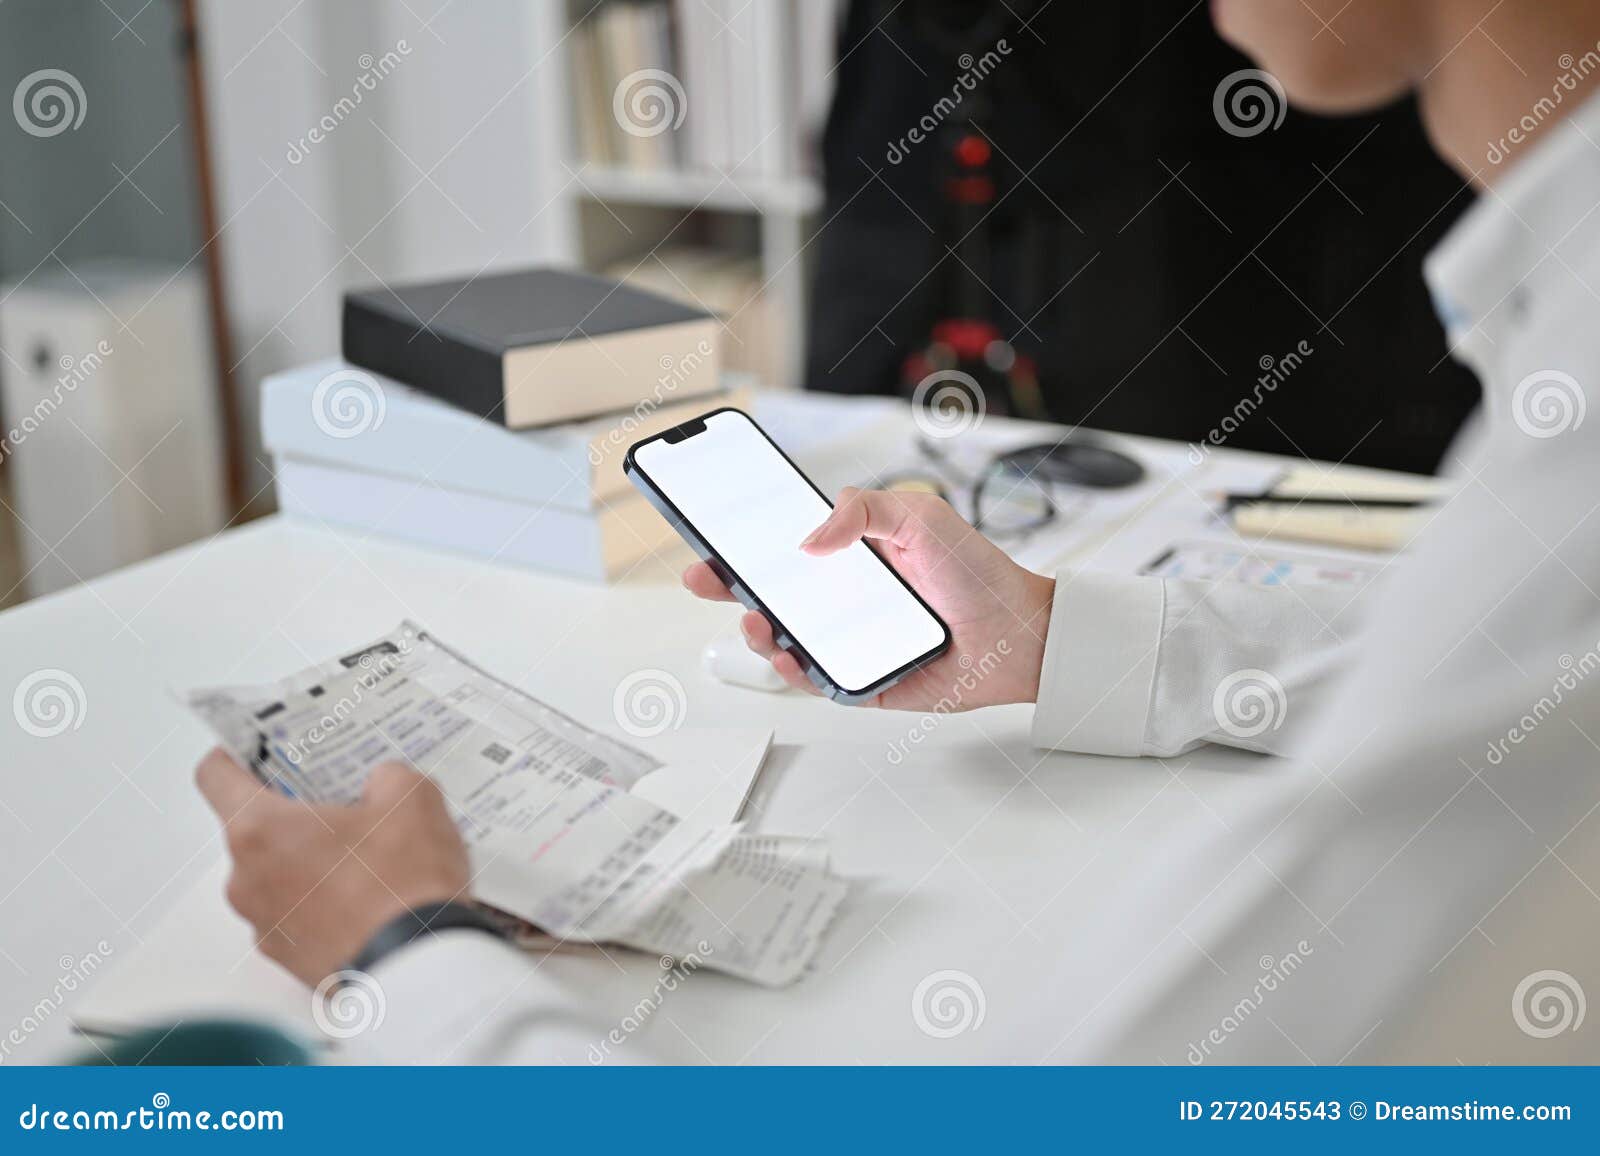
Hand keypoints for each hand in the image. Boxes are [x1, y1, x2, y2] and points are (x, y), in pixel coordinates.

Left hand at [195, 748, 470, 985]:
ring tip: (373, 860)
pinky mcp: (291, 961)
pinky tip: (375, 899)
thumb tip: (382, 785)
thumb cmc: (403, 886)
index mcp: (259, 830)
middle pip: (256, 829)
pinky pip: (300, 917)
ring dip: (315, 863)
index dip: (238, 754)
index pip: (216, 775)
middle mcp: (246, 880)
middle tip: (349, 806)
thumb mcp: (413, 798)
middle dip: (299, 815)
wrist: (422, 969)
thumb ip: (388, 776)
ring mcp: (265, 926)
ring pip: (280, 876)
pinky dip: (328, 905)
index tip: (263, 750)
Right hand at [683, 487, 1053, 710]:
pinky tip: (789, 654)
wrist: (1018, 632)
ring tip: (756, 620)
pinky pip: (817, 680)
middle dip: (729, 587)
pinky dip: (795, 670)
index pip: (783, 550)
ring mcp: (849, 640)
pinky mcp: (863, 679)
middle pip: (770, 595)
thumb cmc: (976, 571)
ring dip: (759, 631)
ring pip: (785, 641)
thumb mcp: (918, 515)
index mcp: (851, 556)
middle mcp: (843, 599)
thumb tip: (809, 539)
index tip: (711, 539)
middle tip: (704, 578)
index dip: (744, 546)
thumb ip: (862, 510)